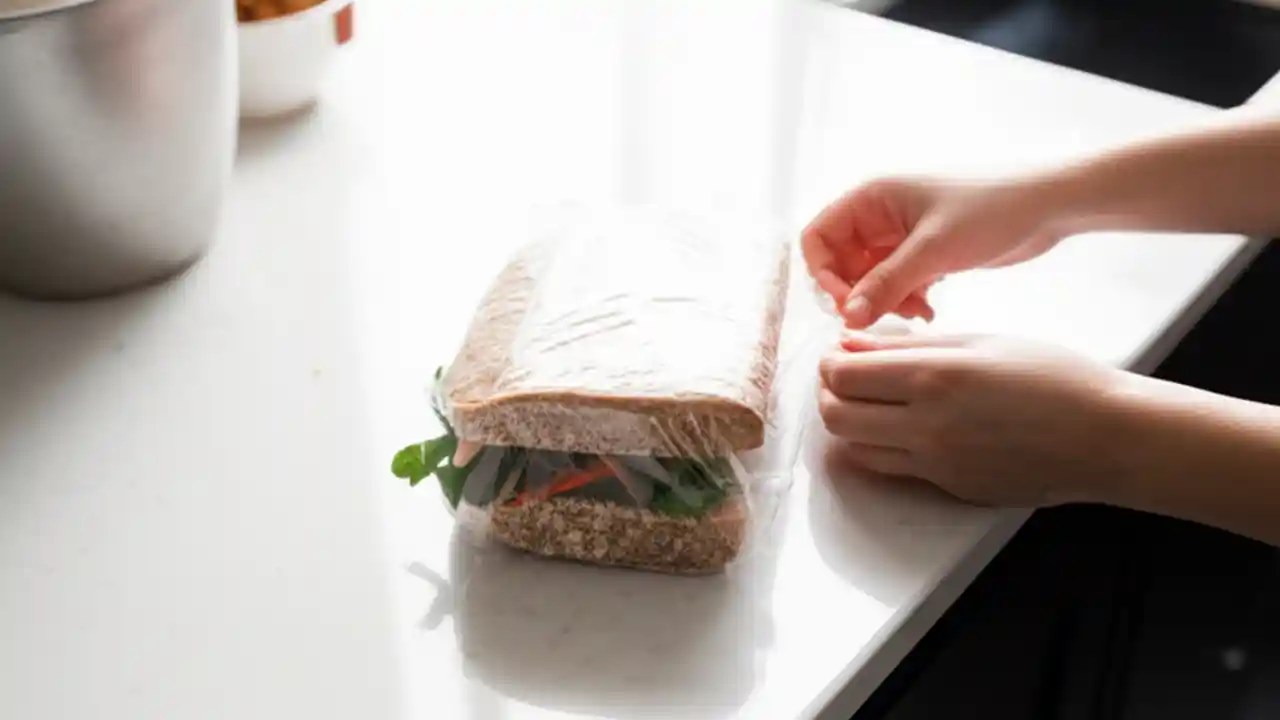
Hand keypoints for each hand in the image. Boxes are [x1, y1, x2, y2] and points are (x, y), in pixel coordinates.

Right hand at [802, 176, 1067, 327]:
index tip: (848, 304)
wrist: (1049, 205)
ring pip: (868, 280)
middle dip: (860, 295)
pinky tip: (930, 308)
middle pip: (840, 264)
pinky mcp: (923, 253)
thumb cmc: (992, 210)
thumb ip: (886, 285)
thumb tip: (847, 318)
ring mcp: (901, 235)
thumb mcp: (934, 250)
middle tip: (887, 315)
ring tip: (919, 311)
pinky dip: (905, 300)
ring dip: (885, 302)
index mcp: (872, 198)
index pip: (818, 238)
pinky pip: (895, 284)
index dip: (824, 274)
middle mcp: (880, 215)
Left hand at [817, 332, 1130, 507]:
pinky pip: (893, 468)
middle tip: (846, 376)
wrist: (1106, 437)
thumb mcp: (980, 342)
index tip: (841, 352)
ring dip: (849, 423)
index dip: (831, 362)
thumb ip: (906, 346)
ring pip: (856, 449)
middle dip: (829, 393)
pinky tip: (903, 425)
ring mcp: (936, 464)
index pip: (844, 376)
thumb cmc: (1053, 377)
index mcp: (934, 378)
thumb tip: (851, 344)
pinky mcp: (948, 488)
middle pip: (836, 417)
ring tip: (872, 401)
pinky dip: (882, 446)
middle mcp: (926, 426)